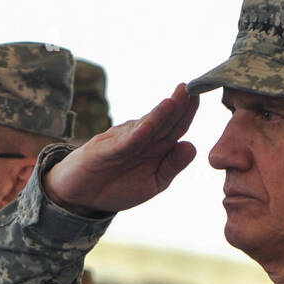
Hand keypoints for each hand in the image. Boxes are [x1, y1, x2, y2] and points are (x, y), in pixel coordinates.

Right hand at [44, 83, 198, 214]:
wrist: (79, 197)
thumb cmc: (116, 188)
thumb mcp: (152, 183)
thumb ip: (171, 166)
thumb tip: (192, 146)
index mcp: (155, 145)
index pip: (176, 125)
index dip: (189, 112)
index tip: (203, 95)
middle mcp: (140, 137)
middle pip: (165, 120)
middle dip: (181, 104)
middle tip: (195, 86)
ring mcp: (123, 141)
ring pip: (147, 125)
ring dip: (163, 112)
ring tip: (179, 97)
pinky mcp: (105, 150)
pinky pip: (125, 141)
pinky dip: (138, 133)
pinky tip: (150, 125)